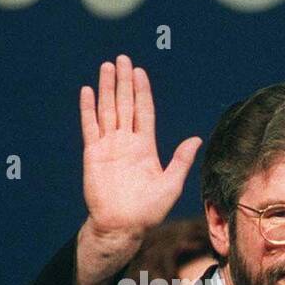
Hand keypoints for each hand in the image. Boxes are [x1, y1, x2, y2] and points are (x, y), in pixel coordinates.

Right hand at [75, 55, 202, 284]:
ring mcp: (110, 146)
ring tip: (107, 67)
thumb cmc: (149, 210)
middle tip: (123, 59)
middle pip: (125, 105)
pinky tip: (88, 91)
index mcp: (146, 147)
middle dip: (124, 82)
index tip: (140, 73)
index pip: (144, 112)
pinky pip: (90, 126)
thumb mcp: (171, 184)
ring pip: (108, 110)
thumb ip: (181, 160)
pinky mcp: (94, 153)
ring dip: (106, 88)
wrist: (123, 224)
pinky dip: (88, 108)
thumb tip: (196, 139)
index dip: (142, 92)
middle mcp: (127, 142)